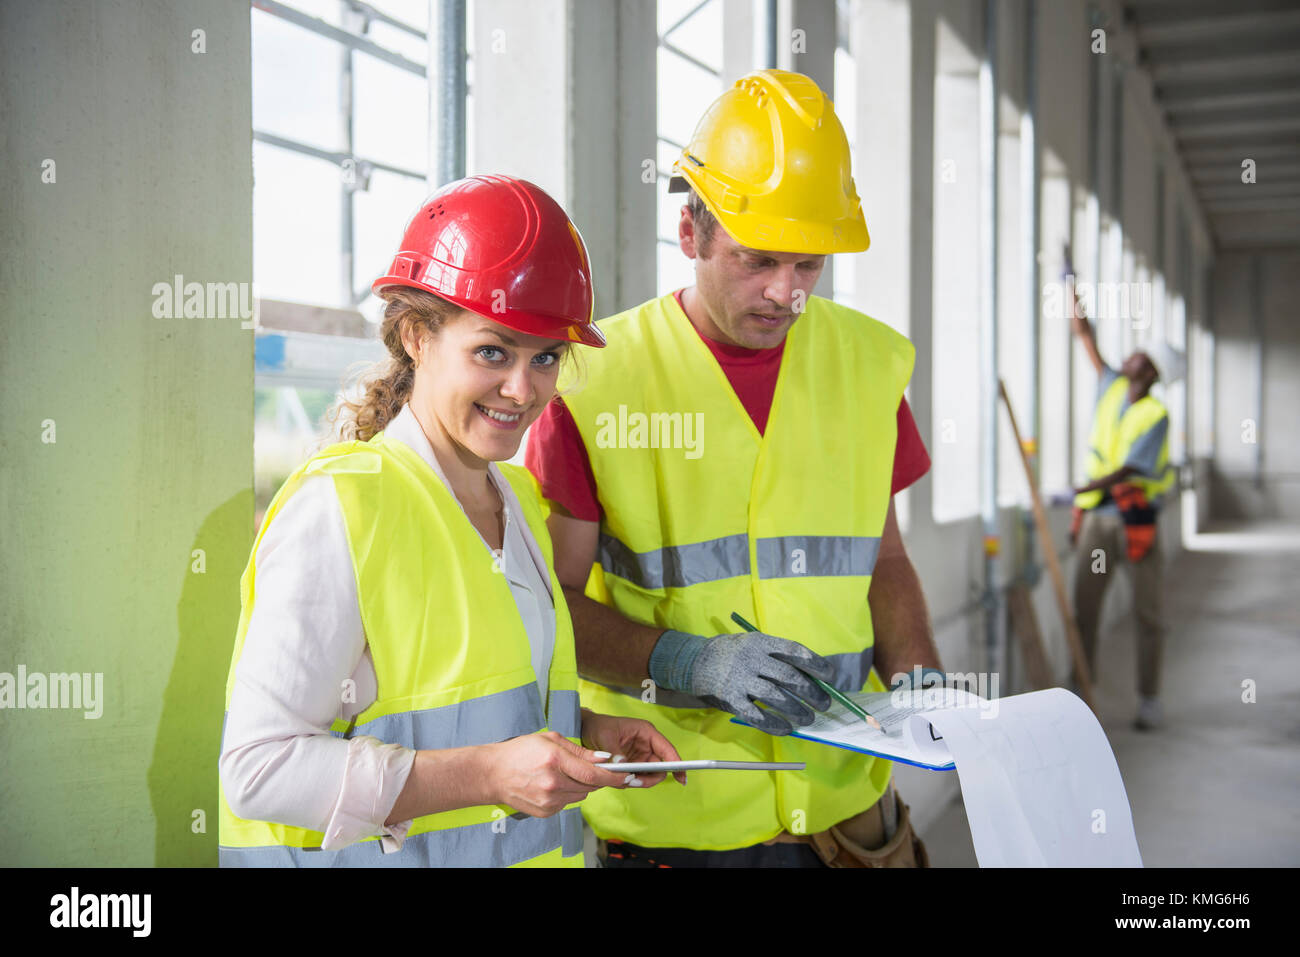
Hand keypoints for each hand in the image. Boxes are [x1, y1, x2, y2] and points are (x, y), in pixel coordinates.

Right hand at [488, 731, 632, 817]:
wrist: (493, 774)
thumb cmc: (520, 752)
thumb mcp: (550, 739)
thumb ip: (580, 750)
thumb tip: (605, 759)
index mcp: (555, 760)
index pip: (593, 773)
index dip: (613, 775)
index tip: (626, 774)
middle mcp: (553, 783)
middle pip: (590, 786)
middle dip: (597, 777)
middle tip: (594, 768)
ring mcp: (549, 800)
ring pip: (581, 795)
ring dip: (581, 785)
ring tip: (564, 773)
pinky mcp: (546, 812)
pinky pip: (568, 803)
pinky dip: (568, 793)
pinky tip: (552, 783)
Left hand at [581, 709, 686, 786]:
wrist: (585, 730)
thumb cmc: (598, 726)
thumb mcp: (605, 737)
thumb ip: (614, 752)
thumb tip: (623, 766)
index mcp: (646, 733)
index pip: (667, 750)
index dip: (676, 764)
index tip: (681, 778)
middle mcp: (646, 745)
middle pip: (659, 768)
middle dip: (650, 778)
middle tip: (634, 782)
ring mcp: (639, 757)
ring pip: (648, 776)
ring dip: (638, 782)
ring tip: (622, 780)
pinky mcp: (631, 766)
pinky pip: (636, 778)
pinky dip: (629, 782)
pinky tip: (616, 779)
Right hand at [651, 630, 834, 735]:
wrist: (693, 662)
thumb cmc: (732, 655)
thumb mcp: (752, 645)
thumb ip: (775, 659)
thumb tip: (811, 679)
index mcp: (760, 642)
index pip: (794, 650)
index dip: (814, 663)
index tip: (829, 675)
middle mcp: (751, 659)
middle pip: (789, 676)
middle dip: (811, 692)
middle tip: (824, 704)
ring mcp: (740, 679)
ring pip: (776, 697)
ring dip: (797, 710)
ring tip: (809, 719)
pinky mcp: (730, 698)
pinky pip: (756, 715)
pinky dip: (774, 724)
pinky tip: (786, 729)